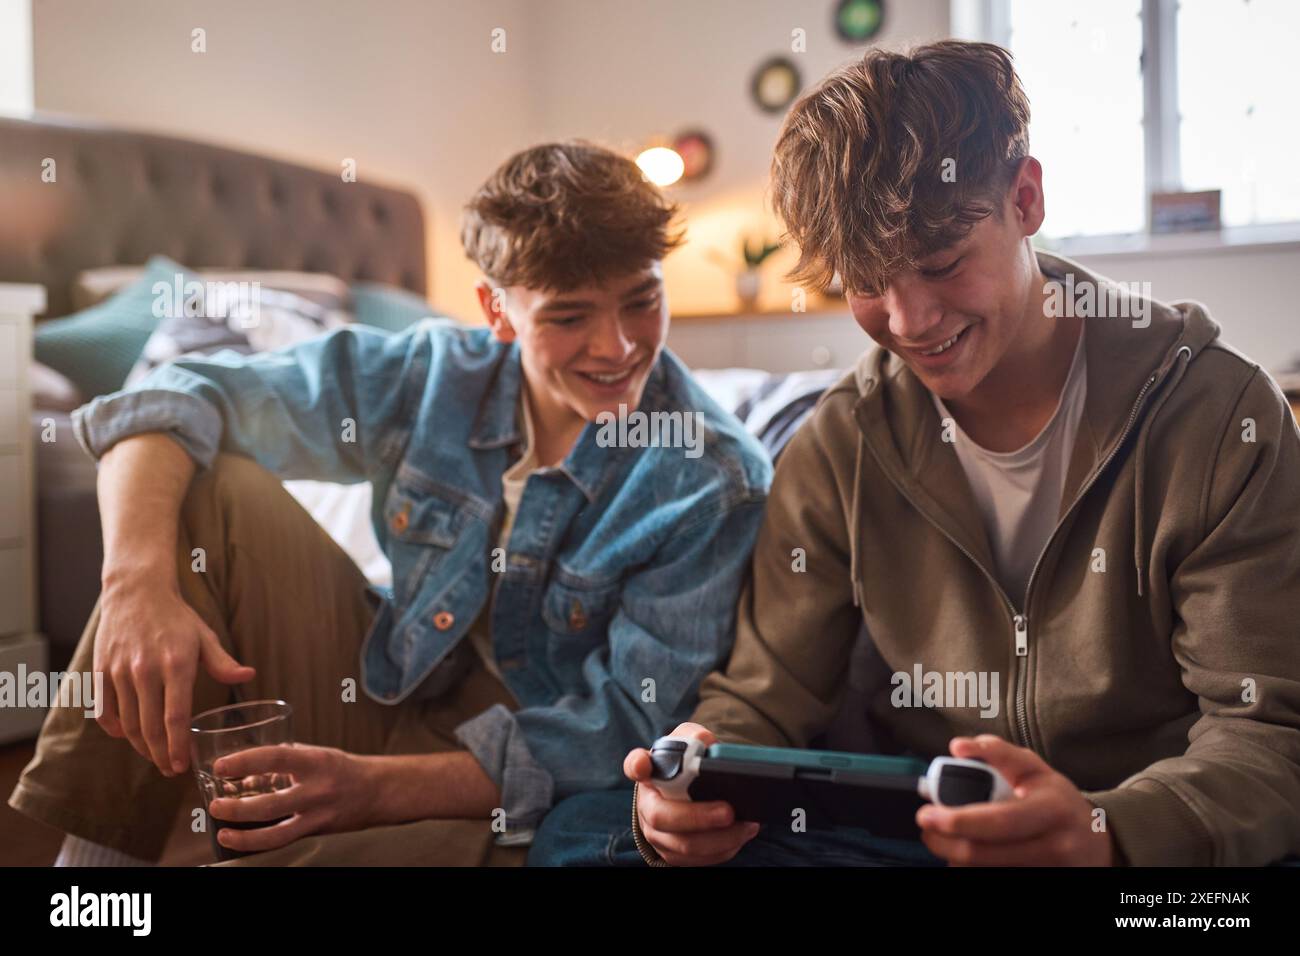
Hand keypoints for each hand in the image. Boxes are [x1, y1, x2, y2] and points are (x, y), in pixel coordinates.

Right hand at [95, 582, 254, 776]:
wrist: (136, 591)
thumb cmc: (176, 618)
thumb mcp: (204, 636)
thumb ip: (223, 662)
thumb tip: (249, 676)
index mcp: (176, 664)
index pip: (175, 717)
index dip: (178, 746)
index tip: (182, 766)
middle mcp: (145, 670)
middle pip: (150, 728)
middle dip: (161, 755)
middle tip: (171, 770)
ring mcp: (119, 672)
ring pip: (127, 724)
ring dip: (140, 746)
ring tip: (155, 756)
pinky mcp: (100, 671)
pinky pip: (104, 711)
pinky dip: (115, 729)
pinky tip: (128, 736)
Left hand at [207, 744, 373, 853]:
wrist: (378, 791)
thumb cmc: (343, 769)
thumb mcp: (317, 754)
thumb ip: (284, 761)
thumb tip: (247, 773)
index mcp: (316, 762)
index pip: (274, 759)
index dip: (245, 761)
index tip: (221, 766)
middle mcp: (317, 790)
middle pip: (270, 805)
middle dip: (237, 808)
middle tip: (214, 805)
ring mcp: (318, 816)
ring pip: (276, 834)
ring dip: (245, 837)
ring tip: (223, 833)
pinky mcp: (317, 833)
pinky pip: (285, 841)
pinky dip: (261, 843)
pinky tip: (244, 842)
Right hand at [624, 722, 759, 865]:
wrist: (688, 790)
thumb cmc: (688, 763)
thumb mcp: (692, 743)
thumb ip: (696, 738)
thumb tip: (706, 742)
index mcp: (649, 772)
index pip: (634, 765)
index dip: (637, 766)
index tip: (643, 765)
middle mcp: (646, 804)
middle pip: (661, 816)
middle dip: (697, 817)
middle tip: (728, 811)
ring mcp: (657, 833)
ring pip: (683, 845)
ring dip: (719, 839)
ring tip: (746, 825)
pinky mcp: (673, 854)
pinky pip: (696, 860)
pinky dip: (723, 850)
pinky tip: (741, 836)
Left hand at [915, 734, 1115, 865]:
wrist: (1098, 842)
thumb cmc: (1057, 801)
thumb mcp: (1034, 769)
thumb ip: (997, 752)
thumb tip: (958, 747)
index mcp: (1052, 810)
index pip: (998, 821)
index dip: (957, 820)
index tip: (927, 814)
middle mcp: (1054, 847)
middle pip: (984, 855)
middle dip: (944, 843)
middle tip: (927, 830)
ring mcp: (1048, 872)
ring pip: (985, 872)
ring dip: (954, 858)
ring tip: (946, 841)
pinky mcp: (1042, 884)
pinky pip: (996, 880)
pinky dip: (972, 869)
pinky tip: (967, 856)